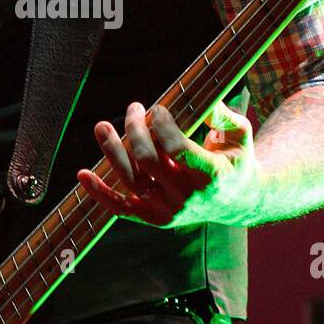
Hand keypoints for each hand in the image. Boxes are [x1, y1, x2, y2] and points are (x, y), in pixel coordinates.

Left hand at [77, 100, 259, 227]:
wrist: (237, 201)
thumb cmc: (236, 160)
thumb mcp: (241, 136)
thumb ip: (226, 118)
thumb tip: (210, 105)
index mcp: (211, 175)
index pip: (177, 149)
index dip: (162, 125)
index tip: (158, 108)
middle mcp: (188, 197)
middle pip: (148, 160)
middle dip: (136, 129)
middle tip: (134, 109)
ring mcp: (170, 211)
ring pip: (132, 181)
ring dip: (112, 151)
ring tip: (102, 127)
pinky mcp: (156, 219)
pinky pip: (123, 208)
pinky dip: (100, 193)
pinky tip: (82, 175)